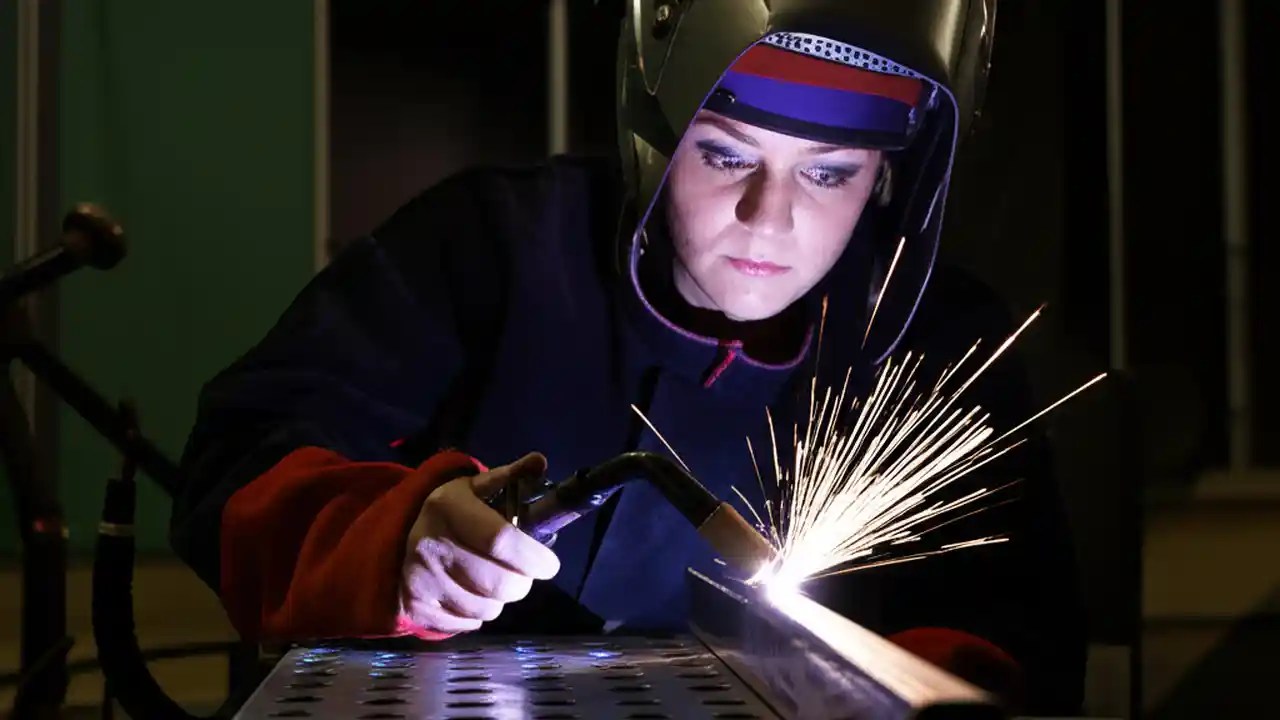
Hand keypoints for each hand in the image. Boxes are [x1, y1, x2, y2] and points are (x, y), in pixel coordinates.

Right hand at [400, 452, 560, 634]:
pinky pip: (470, 623)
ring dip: (501, 597)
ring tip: (493, 578)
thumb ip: (510, 475)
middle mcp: (431, 545)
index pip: (501, 540)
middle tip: (522, 572)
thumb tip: (540, 461)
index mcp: (448, 508)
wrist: (395, 538)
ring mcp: (422, 581)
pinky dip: (479, 612)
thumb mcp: (473, 487)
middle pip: (500, 583)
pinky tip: (472, 592)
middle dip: (523, 581)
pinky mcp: (417, 609)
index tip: (549, 564)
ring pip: (489, 608)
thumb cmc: (449, 512)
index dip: (534, 557)